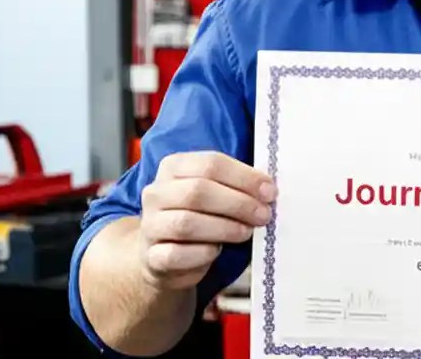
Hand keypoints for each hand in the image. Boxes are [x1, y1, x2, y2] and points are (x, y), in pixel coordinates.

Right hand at [138, 151, 275, 290]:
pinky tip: (218, 251)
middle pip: (198, 191)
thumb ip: (238, 185)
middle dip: (238, 203)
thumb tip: (268, 189)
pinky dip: (203, 253)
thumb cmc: (200, 216)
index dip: (244, 177)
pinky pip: (177, 254)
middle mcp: (156, 193)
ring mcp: (151, 225)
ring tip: (246, 232)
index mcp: (174, 167)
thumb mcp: (216, 192)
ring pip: (186, 223)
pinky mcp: (152, 256)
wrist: (166, 256)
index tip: (269, 192)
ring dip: (224, 228)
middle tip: (263, 215)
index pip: (211, 164)